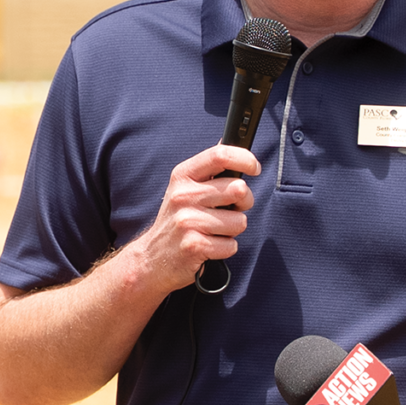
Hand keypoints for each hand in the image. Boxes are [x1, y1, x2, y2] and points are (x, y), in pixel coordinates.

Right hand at [126, 144, 259, 291]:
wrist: (151, 260)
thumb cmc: (176, 221)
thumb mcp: (184, 189)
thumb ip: (208, 169)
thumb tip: (229, 144)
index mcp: (183, 176)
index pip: (219, 155)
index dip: (245, 158)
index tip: (254, 168)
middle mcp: (183, 196)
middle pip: (239, 188)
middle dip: (244, 202)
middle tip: (231, 210)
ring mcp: (187, 221)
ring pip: (240, 221)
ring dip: (233, 230)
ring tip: (214, 231)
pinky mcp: (194, 246)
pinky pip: (231, 245)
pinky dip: (226, 249)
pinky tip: (209, 247)